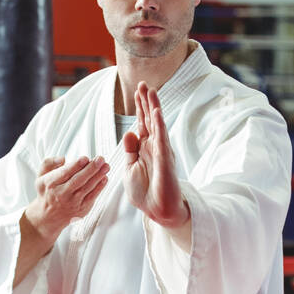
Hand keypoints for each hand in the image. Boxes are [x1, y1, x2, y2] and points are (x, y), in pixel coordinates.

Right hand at [25, 155, 108, 243]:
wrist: (48, 217)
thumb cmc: (47, 194)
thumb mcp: (40, 176)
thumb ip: (48, 163)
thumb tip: (62, 159)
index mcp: (50, 184)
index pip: (64, 173)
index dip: (76, 165)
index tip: (85, 158)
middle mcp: (61, 194)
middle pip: (78, 180)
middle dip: (91, 169)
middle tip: (100, 159)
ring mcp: (72, 202)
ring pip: (87, 188)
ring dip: (98, 176)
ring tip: (106, 166)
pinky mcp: (81, 209)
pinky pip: (92, 197)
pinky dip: (100, 187)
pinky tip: (104, 178)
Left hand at [122, 83, 188, 227]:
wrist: (156, 210)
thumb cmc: (144, 192)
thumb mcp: (130, 169)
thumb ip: (129, 151)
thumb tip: (129, 132)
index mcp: (144, 148)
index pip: (141, 123)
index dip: (140, 107)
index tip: (138, 91)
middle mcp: (153, 147)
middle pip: (150, 119)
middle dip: (146, 102)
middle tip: (144, 84)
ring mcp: (160, 152)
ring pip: (157, 125)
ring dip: (154, 108)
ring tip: (152, 91)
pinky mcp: (164, 159)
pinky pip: (161, 139)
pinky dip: (159, 125)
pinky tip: (156, 113)